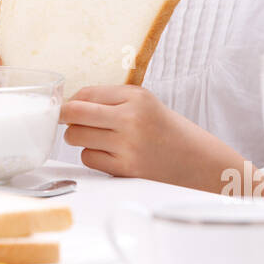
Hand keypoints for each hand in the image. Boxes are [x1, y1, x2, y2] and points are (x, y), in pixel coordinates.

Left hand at [60, 85, 263, 193]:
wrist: (198, 161)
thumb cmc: (166, 130)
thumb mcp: (144, 103)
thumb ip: (109, 99)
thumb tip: (69, 104)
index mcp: (136, 97)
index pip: (86, 94)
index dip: (71, 101)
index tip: (67, 106)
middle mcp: (131, 119)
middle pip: (75, 114)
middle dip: (65, 118)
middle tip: (68, 121)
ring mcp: (128, 146)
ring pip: (77, 138)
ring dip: (79, 138)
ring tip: (96, 138)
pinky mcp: (126, 169)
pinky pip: (89, 159)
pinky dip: (93, 156)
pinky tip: (110, 154)